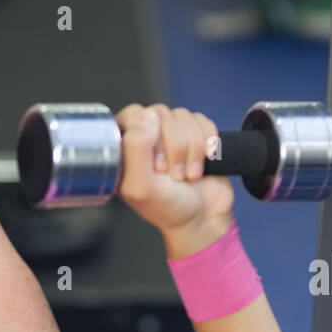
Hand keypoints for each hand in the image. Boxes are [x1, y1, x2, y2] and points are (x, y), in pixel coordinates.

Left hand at [112, 104, 234, 245]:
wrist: (202, 218)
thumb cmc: (167, 208)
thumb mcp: (141, 187)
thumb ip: (135, 149)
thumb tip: (147, 116)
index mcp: (124, 148)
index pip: (133, 115)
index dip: (148, 136)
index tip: (156, 166)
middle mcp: (146, 137)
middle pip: (160, 113)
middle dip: (174, 147)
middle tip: (173, 175)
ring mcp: (171, 134)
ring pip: (183, 116)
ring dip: (192, 149)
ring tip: (187, 174)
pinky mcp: (195, 133)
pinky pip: (202, 121)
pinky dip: (207, 143)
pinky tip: (203, 163)